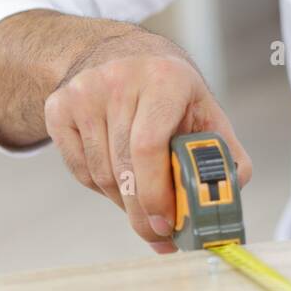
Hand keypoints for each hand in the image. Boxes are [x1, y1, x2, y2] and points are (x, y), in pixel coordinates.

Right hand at [44, 52, 251, 252]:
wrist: (124, 56)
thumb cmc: (171, 93)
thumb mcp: (204, 111)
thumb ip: (224, 153)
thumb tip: (231, 191)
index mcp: (165, 79)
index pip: (149, 145)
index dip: (155, 191)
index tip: (165, 223)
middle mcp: (120, 79)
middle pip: (124, 166)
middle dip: (142, 211)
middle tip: (157, 234)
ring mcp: (84, 91)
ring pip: (100, 173)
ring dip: (123, 201)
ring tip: (142, 204)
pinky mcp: (59, 106)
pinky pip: (78, 168)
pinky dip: (99, 187)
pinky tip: (119, 179)